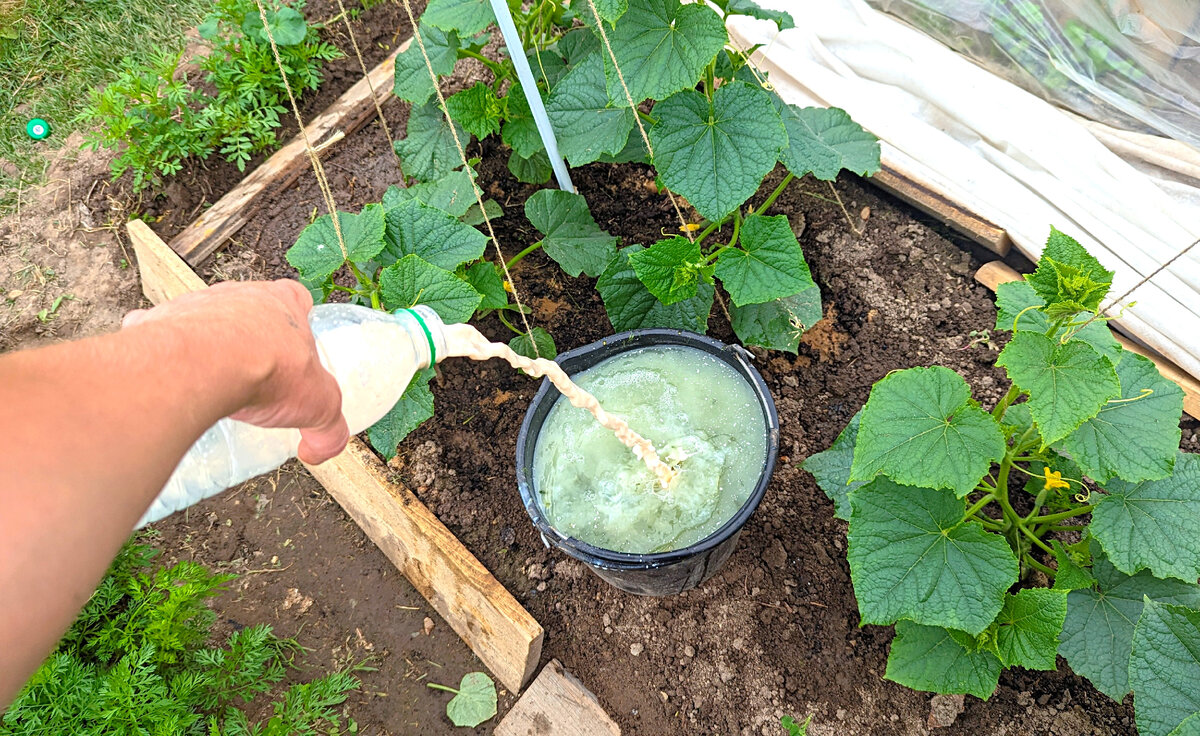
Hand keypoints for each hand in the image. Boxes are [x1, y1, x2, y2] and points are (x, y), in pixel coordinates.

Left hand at [122, 280, 348, 463]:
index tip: (294, 346)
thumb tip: (320, 450)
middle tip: (254, 374)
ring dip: (209, 348)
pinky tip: (175, 385)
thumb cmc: (262, 368)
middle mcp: (238, 296)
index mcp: (282, 303)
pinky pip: (159, 338)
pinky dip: (167, 360)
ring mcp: (195, 306)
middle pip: (248, 311)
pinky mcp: (157, 323)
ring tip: (214, 385)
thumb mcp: (319, 406)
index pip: (296, 298)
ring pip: (203, 322)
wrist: (200, 364)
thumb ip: (328, 431)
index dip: (297, 321)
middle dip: (251, 339)